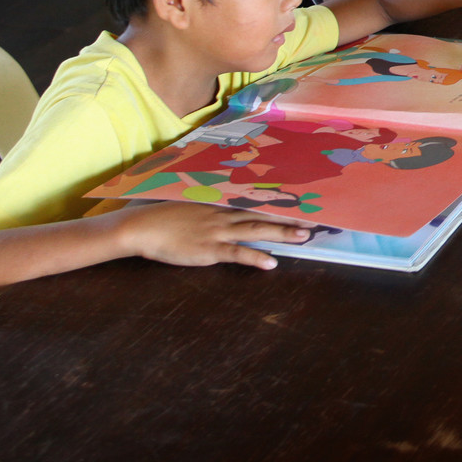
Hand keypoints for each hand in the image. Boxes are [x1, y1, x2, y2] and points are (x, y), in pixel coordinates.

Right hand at [112, 201, 315, 270]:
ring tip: (305, 237)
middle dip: (292, 215)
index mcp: (222, 201)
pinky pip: (236, 253)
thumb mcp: (194, 201)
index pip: (257, 198)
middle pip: (264, 213)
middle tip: (318, 217)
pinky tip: (270, 262)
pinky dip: (254, 257)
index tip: (305, 198)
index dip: (282, 199)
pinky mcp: (209, 249)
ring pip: (256, 230)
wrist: (143, 227)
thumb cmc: (167, 215)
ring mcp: (218, 231)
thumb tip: (232, 198)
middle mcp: (225, 213)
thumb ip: (214, 200)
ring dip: (281, 233)